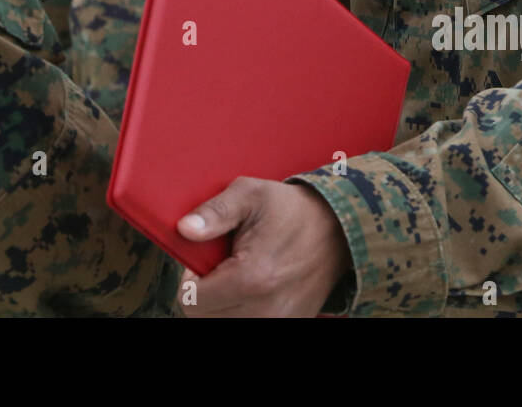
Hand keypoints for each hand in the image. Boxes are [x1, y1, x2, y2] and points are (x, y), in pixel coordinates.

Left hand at [176, 176, 352, 317]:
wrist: (338, 229)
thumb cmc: (290, 209)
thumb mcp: (250, 195)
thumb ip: (214, 212)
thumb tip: (183, 230)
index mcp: (250, 278)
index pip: (191, 302)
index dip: (188, 280)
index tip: (201, 262)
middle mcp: (265, 310)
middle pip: (204, 319)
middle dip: (204, 294)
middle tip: (220, 268)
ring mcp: (279, 322)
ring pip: (224, 325)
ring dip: (221, 307)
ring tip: (235, 278)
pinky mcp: (290, 325)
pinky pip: (248, 326)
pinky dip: (241, 312)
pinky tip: (251, 290)